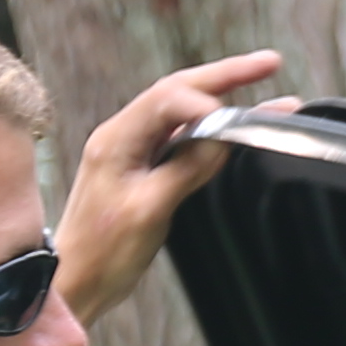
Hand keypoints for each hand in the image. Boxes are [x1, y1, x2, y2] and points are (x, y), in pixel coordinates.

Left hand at [57, 51, 287, 322]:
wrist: (75, 282)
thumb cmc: (102, 252)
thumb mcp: (148, 210)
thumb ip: (186, 169)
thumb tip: (223, 139)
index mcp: (116, 139)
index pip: (167, 99)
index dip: (207, 101)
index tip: (239, 119)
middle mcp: (122, 135)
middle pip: (178, 92)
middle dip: (224, 75)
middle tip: (270, 64)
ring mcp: (132, 149)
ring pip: (182, 110)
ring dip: (222, 95)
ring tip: (265, 84)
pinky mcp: (143, 167)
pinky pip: (181, 136)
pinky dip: (212, 126)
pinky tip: (237, 124)